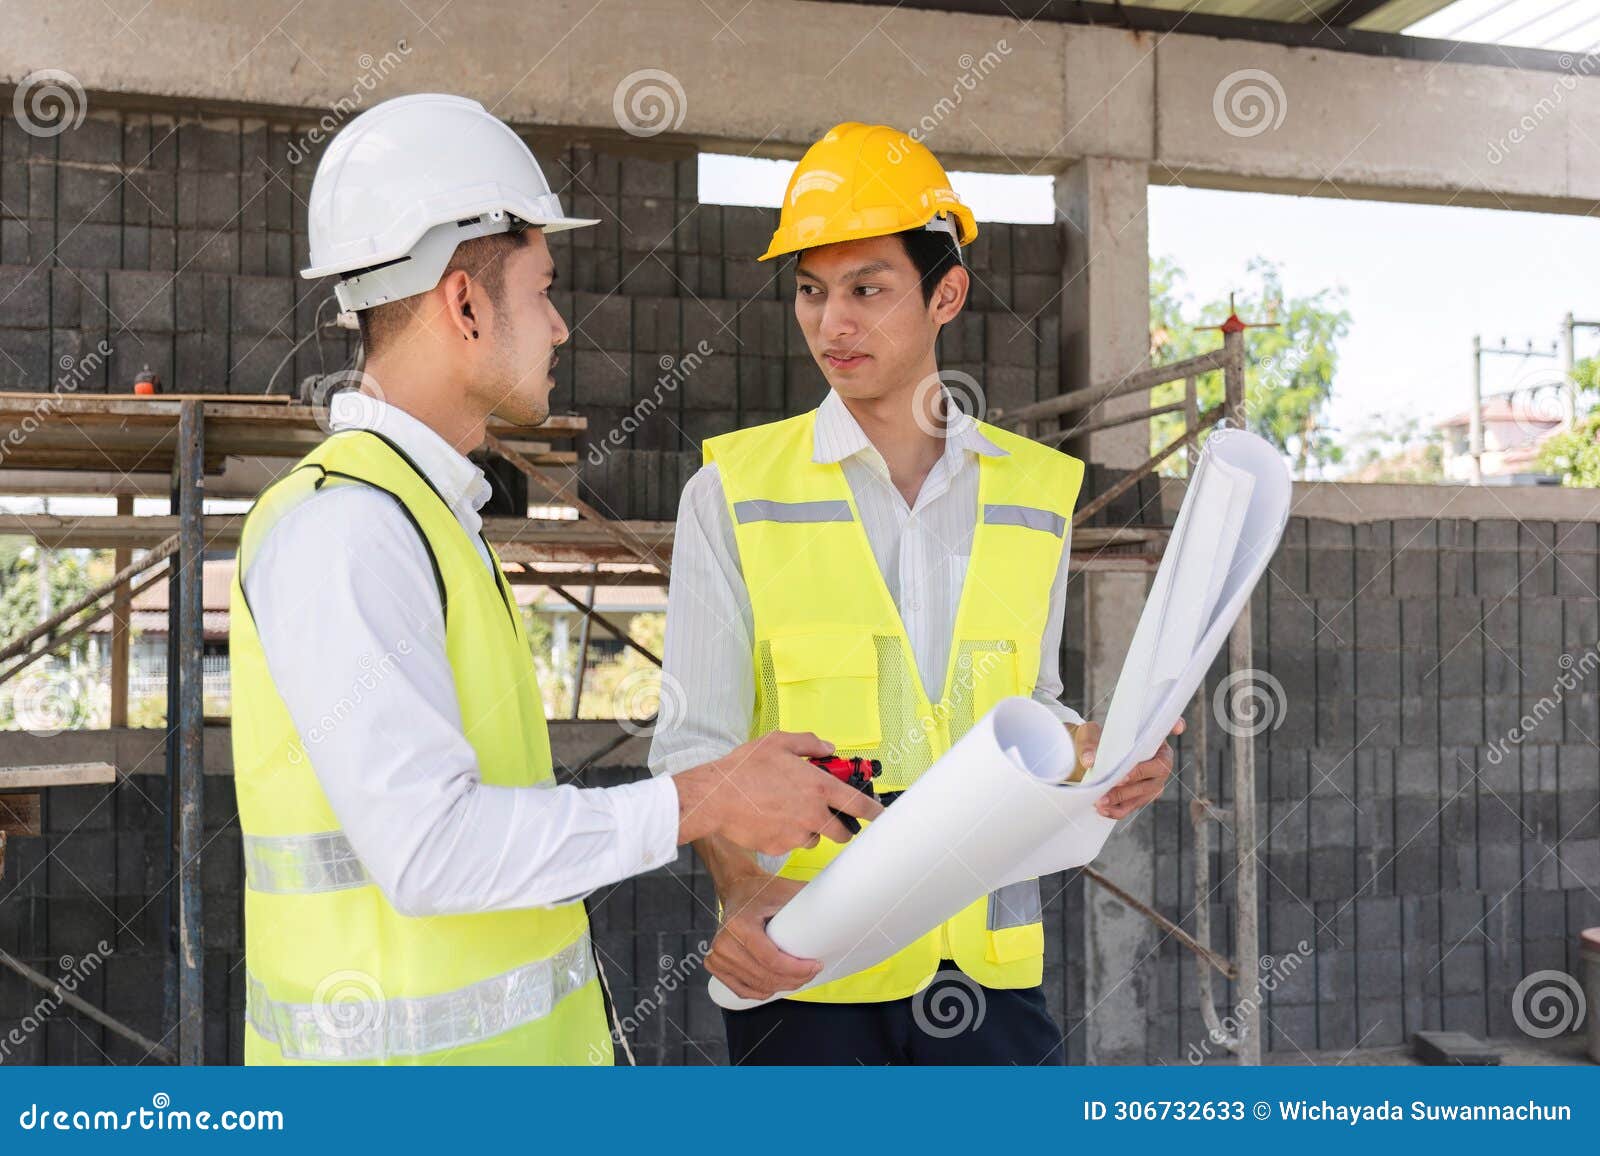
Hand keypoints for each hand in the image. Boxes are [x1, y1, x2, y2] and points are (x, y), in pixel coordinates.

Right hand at [672, 730, 884, 854]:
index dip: (876, 812)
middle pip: (843, 831)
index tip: (882, 816)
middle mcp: (813, 813)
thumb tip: (828, 749)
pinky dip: (787, 834)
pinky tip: (769, 819)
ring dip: (810, 828)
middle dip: (841, 825)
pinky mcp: (781, 848)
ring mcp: (797, 834)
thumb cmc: (745, 767)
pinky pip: (792, 843)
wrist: (715, 797)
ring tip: (786, 810)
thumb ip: (810, 744)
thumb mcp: (779, 743)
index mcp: (819, 786)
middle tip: (828, 813)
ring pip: (815, 837)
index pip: (860, 805)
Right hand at [705, 872, 817, 1000]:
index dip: (797, 969)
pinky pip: (742, 990)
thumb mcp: (784, 890)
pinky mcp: (715, 965)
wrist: (737, 889)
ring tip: (798, 978)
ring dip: (781, 987)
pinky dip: (762, 991)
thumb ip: (807, 899)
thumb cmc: (760, 890)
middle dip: (793, 980)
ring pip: (756, 987)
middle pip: (765, 977)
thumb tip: (836, 907)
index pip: (771, 960)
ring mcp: (717, 956)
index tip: (815, 965)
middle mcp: (724, 943)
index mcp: (739, 925)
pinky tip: (776, 984)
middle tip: (811, 973)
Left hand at [1070, 717, 1183, 818]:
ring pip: (1142, 797)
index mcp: (1158, 745)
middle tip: (1108, 789)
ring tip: (1101, 802)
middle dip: (1128, 788)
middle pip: (1151, 781)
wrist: (1098, 750)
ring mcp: (1153, 784)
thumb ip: (1090, 742)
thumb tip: (1089, 761)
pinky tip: (1104, 810)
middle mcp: (1161, 767)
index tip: (1124, 775)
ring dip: (1121, 801)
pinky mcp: (1142, 797)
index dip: (1143, 768)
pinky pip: (1132, 806)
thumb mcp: (1094, 732)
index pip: (1161, 755)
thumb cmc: (1102, 736)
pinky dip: (1118, 810)